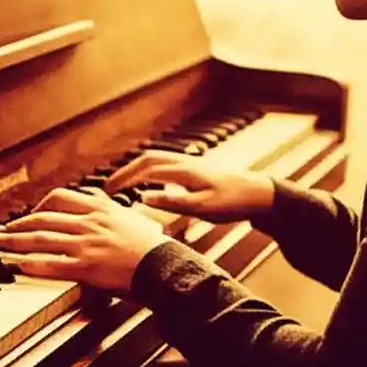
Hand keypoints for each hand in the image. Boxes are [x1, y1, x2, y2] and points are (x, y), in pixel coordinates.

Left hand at [0, 188, 170, 293]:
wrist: (163, 265)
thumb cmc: (152, 246)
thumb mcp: (132, 217)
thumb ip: (112, 212)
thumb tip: (102, 206)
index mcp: (99, 208)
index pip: (59, 198)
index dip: (38, 206)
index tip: (29, 215)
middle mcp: (89, 223)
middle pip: (42, 218)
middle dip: (15, 225)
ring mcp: (86, 244)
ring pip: (40, 239)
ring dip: (13, 241)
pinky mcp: (86, 267)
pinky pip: (51, 264)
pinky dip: (31, 264)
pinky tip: (17, 265)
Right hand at [106, 151, 275, 223]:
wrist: (260, 193)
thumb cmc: (233, 202)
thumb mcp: (203, 207)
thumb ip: (173, 202)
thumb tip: (143, 197)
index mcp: (183, 170)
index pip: (145, 170)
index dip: (123, 179)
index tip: (107, 192)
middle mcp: (185, 162)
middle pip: (147, 159)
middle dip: (125, 171)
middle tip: (109, 187)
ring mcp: (192, 163)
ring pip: (157, 160)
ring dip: (137, 169)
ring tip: (124, 184)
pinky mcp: (197, 169)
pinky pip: (167, 165)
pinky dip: (152, 171)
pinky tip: (152, 185)